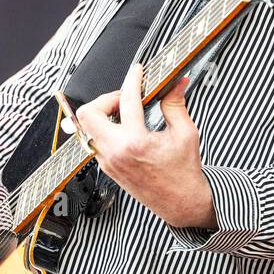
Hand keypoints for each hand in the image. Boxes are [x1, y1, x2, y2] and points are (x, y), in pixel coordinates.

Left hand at [75, 65, 214, 228]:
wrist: (181, 202)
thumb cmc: (183, 173)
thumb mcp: (185, 133)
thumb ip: (176, 104)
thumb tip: (176, 85)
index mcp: (135, 143)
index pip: (127, 100)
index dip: (133, 80)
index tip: (137, 72)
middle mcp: (116, 153)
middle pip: (89, 114)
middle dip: (105, 99)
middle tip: (124, 98)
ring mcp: (108, 161)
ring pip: (88, 128)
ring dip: (104, 114)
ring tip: (126, 112)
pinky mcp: (108, 167)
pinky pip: (96, 141)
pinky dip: (107, 128)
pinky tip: (125, 127)